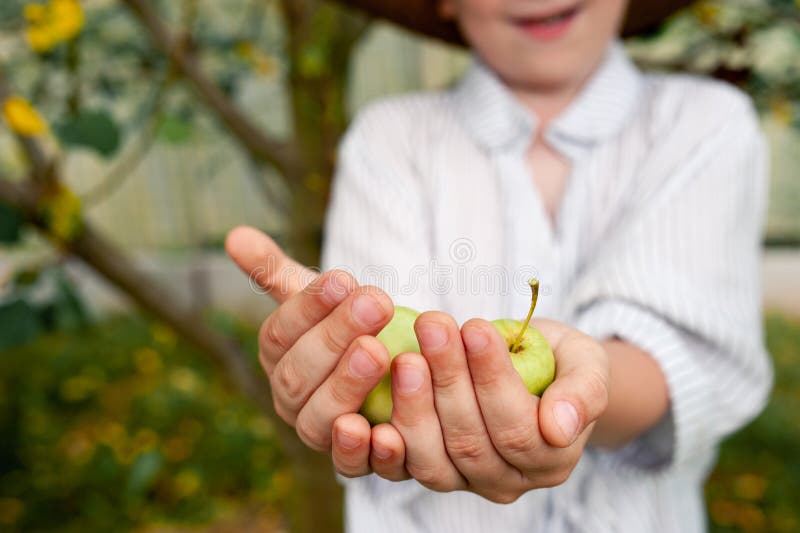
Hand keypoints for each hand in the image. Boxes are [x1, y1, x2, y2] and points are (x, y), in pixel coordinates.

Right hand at [225, 226, 394, 451]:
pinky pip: (352, 465)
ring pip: (320, 418)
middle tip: (374, 303)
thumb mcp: (321, 297)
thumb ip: (277, 271)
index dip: (310, 307)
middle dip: (336, 336)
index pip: (281, 332)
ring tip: (379, 350)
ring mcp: (320, 434)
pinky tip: (386, 429)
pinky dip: (364, 451)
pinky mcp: (355, 462)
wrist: (393, 371)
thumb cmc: (349, 326)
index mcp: (277, 357)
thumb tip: (234, 234)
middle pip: (300, 373)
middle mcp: (290, 400)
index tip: (344, 278)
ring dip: (347, 385)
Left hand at [341, 313, 608, 502]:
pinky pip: (400, 470)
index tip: (475, 328)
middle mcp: (506, 481)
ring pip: (432, 461)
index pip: (519, 430)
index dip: (494, 380)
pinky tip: (363, 414)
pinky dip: (381, 446)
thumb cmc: (559, 362)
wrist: (531, 368)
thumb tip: (560, 427)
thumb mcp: (586, 364)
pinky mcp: (426, 470)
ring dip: (414, 407)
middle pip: (472, 443)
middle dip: (449, 380)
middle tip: (432, 325)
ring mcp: (462, 482)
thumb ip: (583, 393)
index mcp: (550, 459)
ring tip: (405, 355)